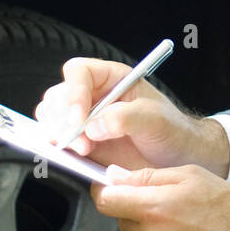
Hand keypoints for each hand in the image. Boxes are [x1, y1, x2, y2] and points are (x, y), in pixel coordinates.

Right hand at [34, 57, 229, 175]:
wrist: (178, 158)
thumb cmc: (172, 131)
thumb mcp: (156, 119)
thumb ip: (126, 118)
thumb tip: (94, 126)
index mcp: (112, 79)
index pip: (79, 72)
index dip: (74, 92)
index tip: (80, 118)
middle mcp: (94, 96)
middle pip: (58, 96)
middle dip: (63, 119)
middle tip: (81, 140)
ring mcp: (86, 120)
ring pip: (52, 118)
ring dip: (60, 134)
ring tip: (85, 149)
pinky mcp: (82, 143)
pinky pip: (58, 141)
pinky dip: (58, 149)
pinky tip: (75, 156)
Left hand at [91, 163, 229, 230]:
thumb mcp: (191, 176)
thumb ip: (148, 176)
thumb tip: (115, 177)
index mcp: (155, 209)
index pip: (105, 201)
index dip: (105, 190)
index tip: (111, 186)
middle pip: (123, 221)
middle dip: (137, 209)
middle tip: (167, 203)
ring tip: (188, 224)